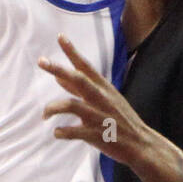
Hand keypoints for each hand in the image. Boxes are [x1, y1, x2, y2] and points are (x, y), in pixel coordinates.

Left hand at [40, 34, 162, 167]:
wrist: (141, 144)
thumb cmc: (119, 120)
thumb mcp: (104, 99)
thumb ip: (79, 89)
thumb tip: (58, 78)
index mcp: (103, 88)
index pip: (86, 66)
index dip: (72, 51)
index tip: (60, 37)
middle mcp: (101, 98)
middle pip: (78, 79)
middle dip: (59, 69)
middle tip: (41, 61)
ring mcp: (99, 116)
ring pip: (71, 105)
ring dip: (53, 108)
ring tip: (45, 115)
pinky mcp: (97, 134)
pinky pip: (74, 131)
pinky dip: (62, 131)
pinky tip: (58, 132)